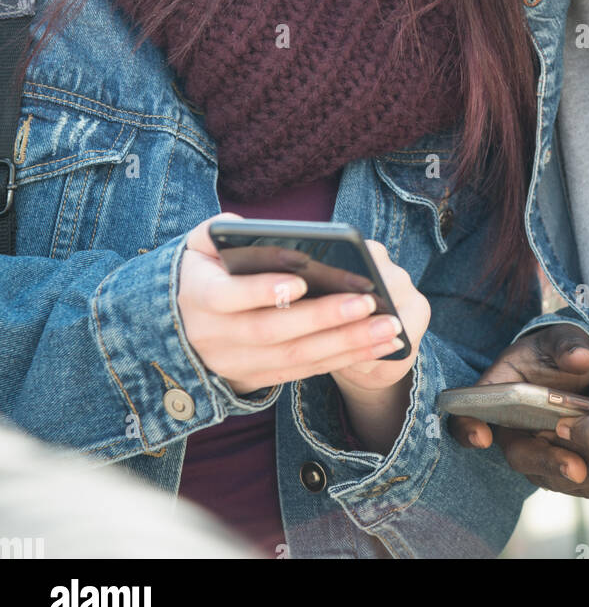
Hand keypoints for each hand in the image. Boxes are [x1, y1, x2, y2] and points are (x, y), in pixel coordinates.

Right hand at [178, 215, 410, 395]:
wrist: (181, 323)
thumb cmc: (204, 269)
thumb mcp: (199, 244)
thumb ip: (219, 231)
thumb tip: (247, 228)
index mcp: (198, 297)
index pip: (227, 297)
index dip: (261, 290)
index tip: (300, 279)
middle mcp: (214, 338)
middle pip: (272, 332)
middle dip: (323, 318)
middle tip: (368, 303)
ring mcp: (237, 364)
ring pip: (295, 357)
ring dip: (346, 344)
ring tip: (388, 327)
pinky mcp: (259, 378)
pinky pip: (305, 371)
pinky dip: (345, 360)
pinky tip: (380, 346)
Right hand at [450, 323, 588, 496]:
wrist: (578, 370)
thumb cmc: (556, 351)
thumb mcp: (559, 339)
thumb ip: (566, 346)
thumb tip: (579, 358)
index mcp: (497, 395)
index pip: (468, 415)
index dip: (468, 428)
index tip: (482, 435)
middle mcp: (513, 431)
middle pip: (519, 455)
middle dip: (547, 464)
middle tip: (576, 468)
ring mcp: (538, 451)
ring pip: (551, 476)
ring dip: (583, 479)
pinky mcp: (564, 464)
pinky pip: (577, 483)